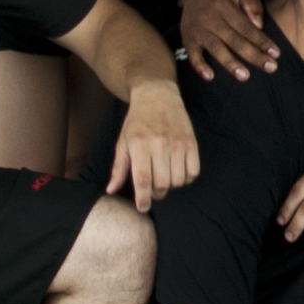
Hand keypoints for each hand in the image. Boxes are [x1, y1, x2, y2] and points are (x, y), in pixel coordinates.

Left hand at [110, 79, 198, 210]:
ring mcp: (177, 143)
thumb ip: (119, 168)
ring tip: (164, 178)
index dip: (143, 198)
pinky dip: (186, 178)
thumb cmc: (137, 121)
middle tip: (152, 189)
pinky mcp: (191, 142)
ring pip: (178, 180)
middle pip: (162, 183)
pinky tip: (178, 171)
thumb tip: (111, 190)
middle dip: (156, 193)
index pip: (143, 179)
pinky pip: (193, 171)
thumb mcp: (123, 142)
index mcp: (139, 145)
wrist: (158, 96)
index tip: (142, 208)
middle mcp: (159, 144)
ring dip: (171, 186)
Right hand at [182, 0, 277, 81]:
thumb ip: (253, 4)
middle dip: (253, 56)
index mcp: (224, 6)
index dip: (261, 41)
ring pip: (216, 49)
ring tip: (245, 77)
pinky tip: (210, 77)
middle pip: (234, 41)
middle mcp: (210, 19)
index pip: (246, 27)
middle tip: (271, 68)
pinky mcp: (188, 38)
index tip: (275, 54)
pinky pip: (192, 55)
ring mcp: (197, 30)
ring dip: (230, 64)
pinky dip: (199, 67)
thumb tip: (259, 25)